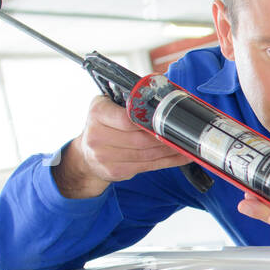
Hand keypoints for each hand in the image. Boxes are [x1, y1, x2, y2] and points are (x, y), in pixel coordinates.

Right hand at [54, 95, 190, 197]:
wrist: (85, 154)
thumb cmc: (103, 126)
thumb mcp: (108, 105)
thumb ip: (128, 102)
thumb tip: (162, 98)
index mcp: (98, 113)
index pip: (127, 119)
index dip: (149, 122)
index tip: (165, 120)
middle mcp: (97, 136)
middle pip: (140, 140)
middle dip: (164, 138)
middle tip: (182, 134)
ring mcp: (105, 157)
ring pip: (146, 155)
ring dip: (169, 151)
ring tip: (184, 145)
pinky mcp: (115, 171)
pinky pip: (148, 167)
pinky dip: (167, 162)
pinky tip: (179, 158)